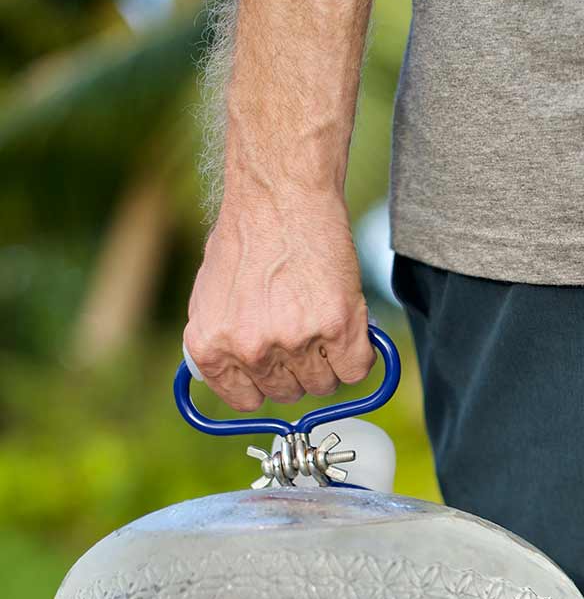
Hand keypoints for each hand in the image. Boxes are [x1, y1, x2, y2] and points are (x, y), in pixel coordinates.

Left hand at [184, 189, 373, 411]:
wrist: (281, 198)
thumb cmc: (247, 238)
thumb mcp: (209, 295)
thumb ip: (218, 343)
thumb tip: (230, 379)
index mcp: (212, 346)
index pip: (247, 400)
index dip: (266, 383)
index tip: (278, 368)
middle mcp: (251, 349)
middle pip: (291, 393)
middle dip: (300, 368)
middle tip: (303, 330)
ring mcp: (295, 341)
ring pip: (325, 384)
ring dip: (330, 359)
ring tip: (322, 319)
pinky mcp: (337, 327)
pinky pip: (357, 369)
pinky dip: (358, 353)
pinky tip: (347, 325)